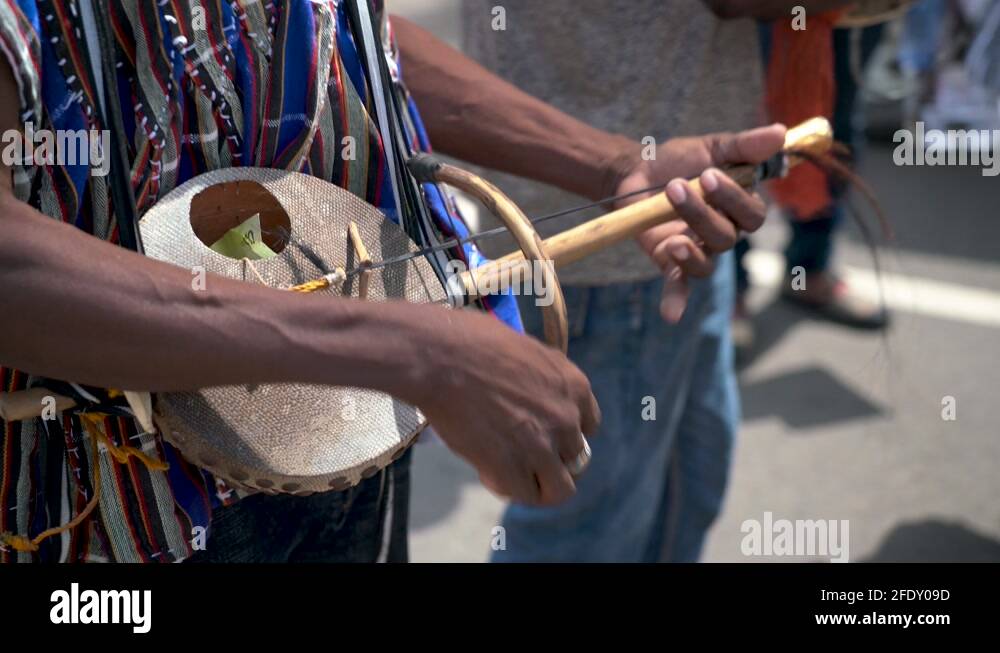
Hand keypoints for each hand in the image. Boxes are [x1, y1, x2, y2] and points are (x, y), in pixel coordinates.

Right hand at [404, 306, 599, 505]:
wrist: (440, 357)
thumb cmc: (471, 342)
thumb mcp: (525, 350)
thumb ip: (539, 379)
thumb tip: (530, 392)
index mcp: (574, 385)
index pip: (587, 426)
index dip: (564, 433)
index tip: (544, 433)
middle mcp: (566, 418)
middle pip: (575, 458)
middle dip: (549, 457)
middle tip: (519, 452)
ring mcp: (542, 446)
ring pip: (560, 489)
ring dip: (539, 484)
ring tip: (512, 474)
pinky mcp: (512, 468)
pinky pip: (525, 495)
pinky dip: (508, 488)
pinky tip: (487, 472)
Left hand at [615, 124, 785, 321]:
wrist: (634, 173)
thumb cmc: (679, 160)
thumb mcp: (710, 147)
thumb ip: (743, 146)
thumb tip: (780, 133)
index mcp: (738, 208)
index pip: (752, 214)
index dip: (733, 198)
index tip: (706, 174)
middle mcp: (724, 233)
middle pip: (727, 237)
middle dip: (702, 213)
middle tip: (676, 188)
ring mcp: (698, 250)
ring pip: (707, 260)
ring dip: (690, 248)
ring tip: (671, 236)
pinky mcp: (671, 264)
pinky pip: (679, 286)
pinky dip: (676, 301)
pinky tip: (670, 315)